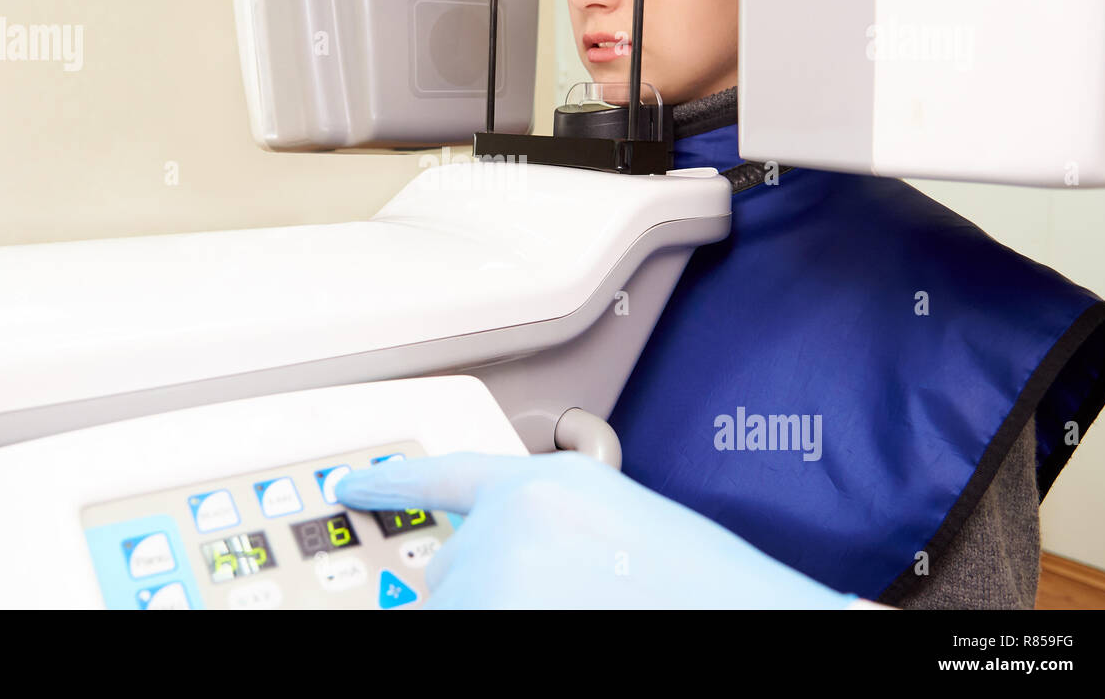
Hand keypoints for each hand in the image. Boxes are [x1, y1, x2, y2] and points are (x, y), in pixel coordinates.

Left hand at [333, 449, 856, 608]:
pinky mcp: (489, 614)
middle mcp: (512, 520)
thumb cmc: (702, 588)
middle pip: (452, 572)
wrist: (753, 616)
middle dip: (488, 594)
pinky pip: (456, 626)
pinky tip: (572, 608)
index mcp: (548, 485)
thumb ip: (548, 531)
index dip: (392, 481)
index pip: (447, 477)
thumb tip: (499, 563)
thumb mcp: (618, 531)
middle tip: (568, 598)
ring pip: (454, 607)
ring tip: (583, 606)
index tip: (351, 485)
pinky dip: (491, 622)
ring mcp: (496, 572)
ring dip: (494, 613)